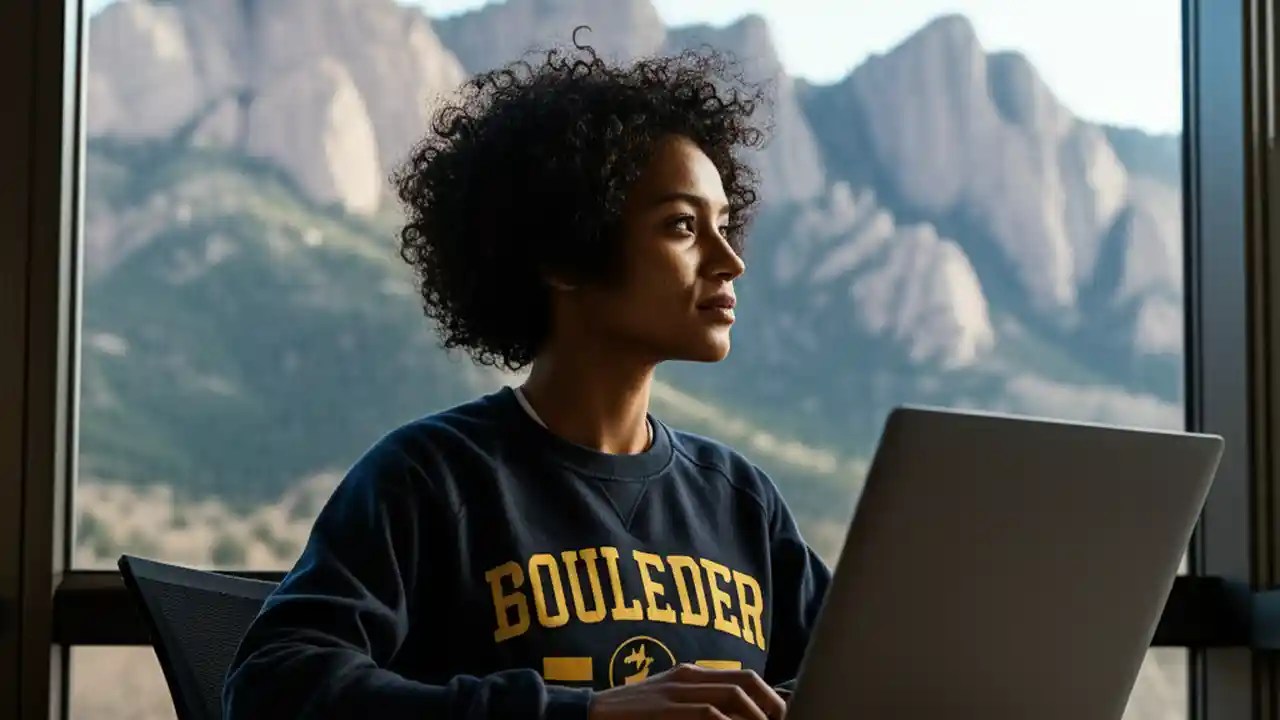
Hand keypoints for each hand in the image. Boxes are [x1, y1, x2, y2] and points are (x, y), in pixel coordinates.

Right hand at [587, 663, 786, 719]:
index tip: (787, 716)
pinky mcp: (663, 710)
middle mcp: (687, 677)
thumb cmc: (633, 717)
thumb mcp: (669, 704)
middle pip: (744, 684)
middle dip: (771, 707)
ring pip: (730, 699)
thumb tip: (737, 718)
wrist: (590, 716)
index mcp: (691, 674)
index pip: (744, 677)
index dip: (771, 697)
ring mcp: (674, 692)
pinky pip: (706, 717)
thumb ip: (700, 707)